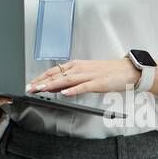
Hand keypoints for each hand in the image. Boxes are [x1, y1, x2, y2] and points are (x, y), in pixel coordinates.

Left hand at [25, 58, 139, 96]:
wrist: (127, 70)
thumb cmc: (107, 72)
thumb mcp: (85, 73)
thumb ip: (70, 80)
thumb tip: (54, 87)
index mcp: (76, 65)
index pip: (54, 71)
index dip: (40, 77)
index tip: (30, 84)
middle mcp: (80, 68)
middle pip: (57, 75)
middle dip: (42, 82)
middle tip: (30, 88)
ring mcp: (89, 75)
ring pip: (67, 79)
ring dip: (53, 84)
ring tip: (42, 89)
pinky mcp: (98, 83)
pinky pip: (83, 87)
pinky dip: (73, 90)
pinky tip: (64, 93)